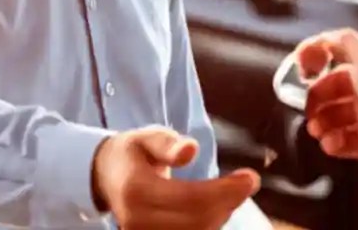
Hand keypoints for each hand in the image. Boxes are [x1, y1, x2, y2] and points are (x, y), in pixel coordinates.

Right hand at [91, 126, 259, 228]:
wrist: (105, 177)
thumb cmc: (132, 153)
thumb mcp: (146, 137)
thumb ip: (168, 144)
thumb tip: (191, 150)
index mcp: (136, 190)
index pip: (192, 198)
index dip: (226, 191)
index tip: (251, 178)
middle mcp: (137, 220)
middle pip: (198, 221)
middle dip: (229, 202)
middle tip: (247, 182)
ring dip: (221, 215)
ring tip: (230, 192)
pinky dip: (209, 225)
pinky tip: (218, 208)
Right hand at [297, 28, 357, 168]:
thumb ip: (342, 41)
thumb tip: (320, 40)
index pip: (333, 56)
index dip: (314, 60)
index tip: (301, 70)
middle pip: (328, 90)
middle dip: (314, 99)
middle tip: (309, 109)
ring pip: (332, 119)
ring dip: (320, 123)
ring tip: (318, 129)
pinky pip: (343, 143)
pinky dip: (333, 143)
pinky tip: (331, 142)